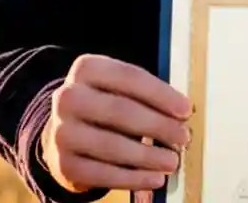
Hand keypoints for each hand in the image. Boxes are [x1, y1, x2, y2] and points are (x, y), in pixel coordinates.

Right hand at [40, 54, 191, 193]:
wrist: (66, 132)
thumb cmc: (107, 105)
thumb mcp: (122, 89)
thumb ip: (149, 97)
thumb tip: (183, 115)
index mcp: (87, 68)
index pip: (130, 77)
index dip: (161, 94)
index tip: (186, 110)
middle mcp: (68, 97)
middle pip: (120, 111)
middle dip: (158, 126)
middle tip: (183, 137)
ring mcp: (62, 132)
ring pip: (111, 145)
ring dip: (148, 155)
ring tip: (172, 161)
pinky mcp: (63, 164)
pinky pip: (102, 174)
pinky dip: (133, 178)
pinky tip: (154, 179)